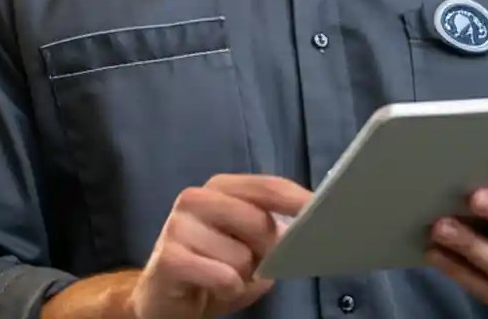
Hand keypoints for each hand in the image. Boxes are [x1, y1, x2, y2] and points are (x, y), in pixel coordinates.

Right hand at [129, 174, 312, 318]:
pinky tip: (213, 288)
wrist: (164, 299)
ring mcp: (178, 225)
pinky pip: (222, 276)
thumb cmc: (213, 268)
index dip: (297, 200)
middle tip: (253, 266)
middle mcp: (196, 199)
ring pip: (241, 257)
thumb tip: (307, 227)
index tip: (323, 211)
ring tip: (223, 278)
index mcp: (219, 188)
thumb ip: (274, 231)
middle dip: (265, 252)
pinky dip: (227, 289)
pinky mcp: (168, 257)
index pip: (267, 187)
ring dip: (241, 277)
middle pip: (257, 221)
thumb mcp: (250, 247)